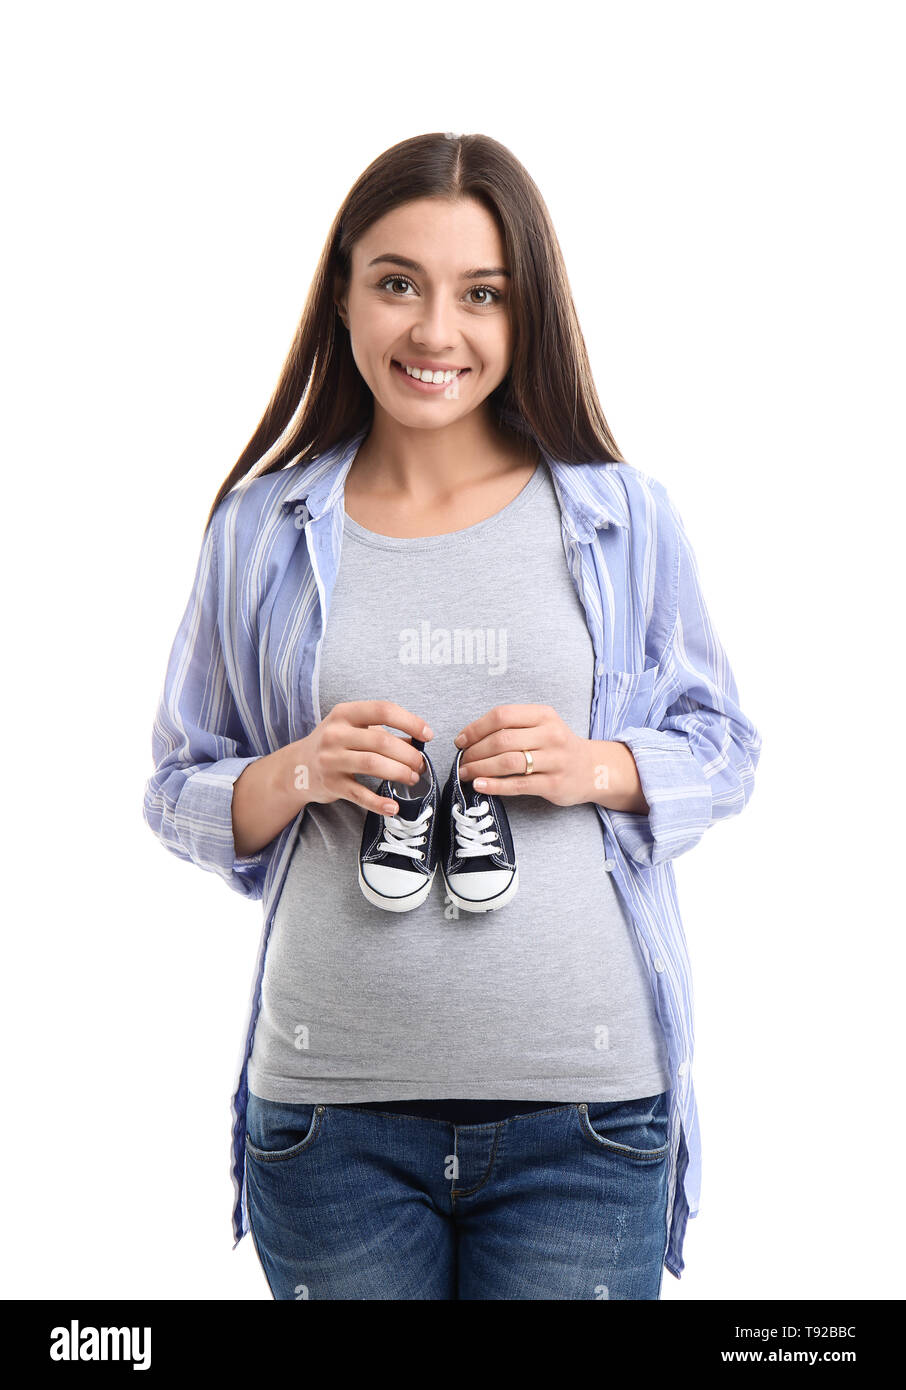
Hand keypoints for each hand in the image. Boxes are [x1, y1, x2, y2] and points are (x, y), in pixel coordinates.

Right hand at [295, 700, 433, 816]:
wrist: (297, 767)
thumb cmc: (334, 744)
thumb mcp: (353, 729)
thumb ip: (383, 733)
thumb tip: (418, 741)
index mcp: (345, 714)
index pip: (383, 710)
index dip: (409, 722)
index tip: (427, 734)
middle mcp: (335, 734)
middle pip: (381, 741)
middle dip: (408, 754)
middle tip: (420, 764)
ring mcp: (331, 759)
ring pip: (373, 764)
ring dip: (399, 772)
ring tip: (412, 778)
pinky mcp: (331, 784)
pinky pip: (359, 794)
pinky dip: (379, 802)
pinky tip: (393, 807)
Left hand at [453, 704, 649, 813]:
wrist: (593, 769)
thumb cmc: (557, 747)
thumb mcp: (542, 726)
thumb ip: (512, 727)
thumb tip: (469, 738)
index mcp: (544, 715)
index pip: (502, 715)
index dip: (476, 728)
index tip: (461, 741)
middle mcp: (551, 735)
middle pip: (502, 740)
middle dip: (474, 751)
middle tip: (461, 761)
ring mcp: (555, 760)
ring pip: (508, 762)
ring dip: (480, 768)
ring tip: (465, 773)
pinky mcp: (554, 784)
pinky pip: (518, 784)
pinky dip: (494, 785)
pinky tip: (480, 786)